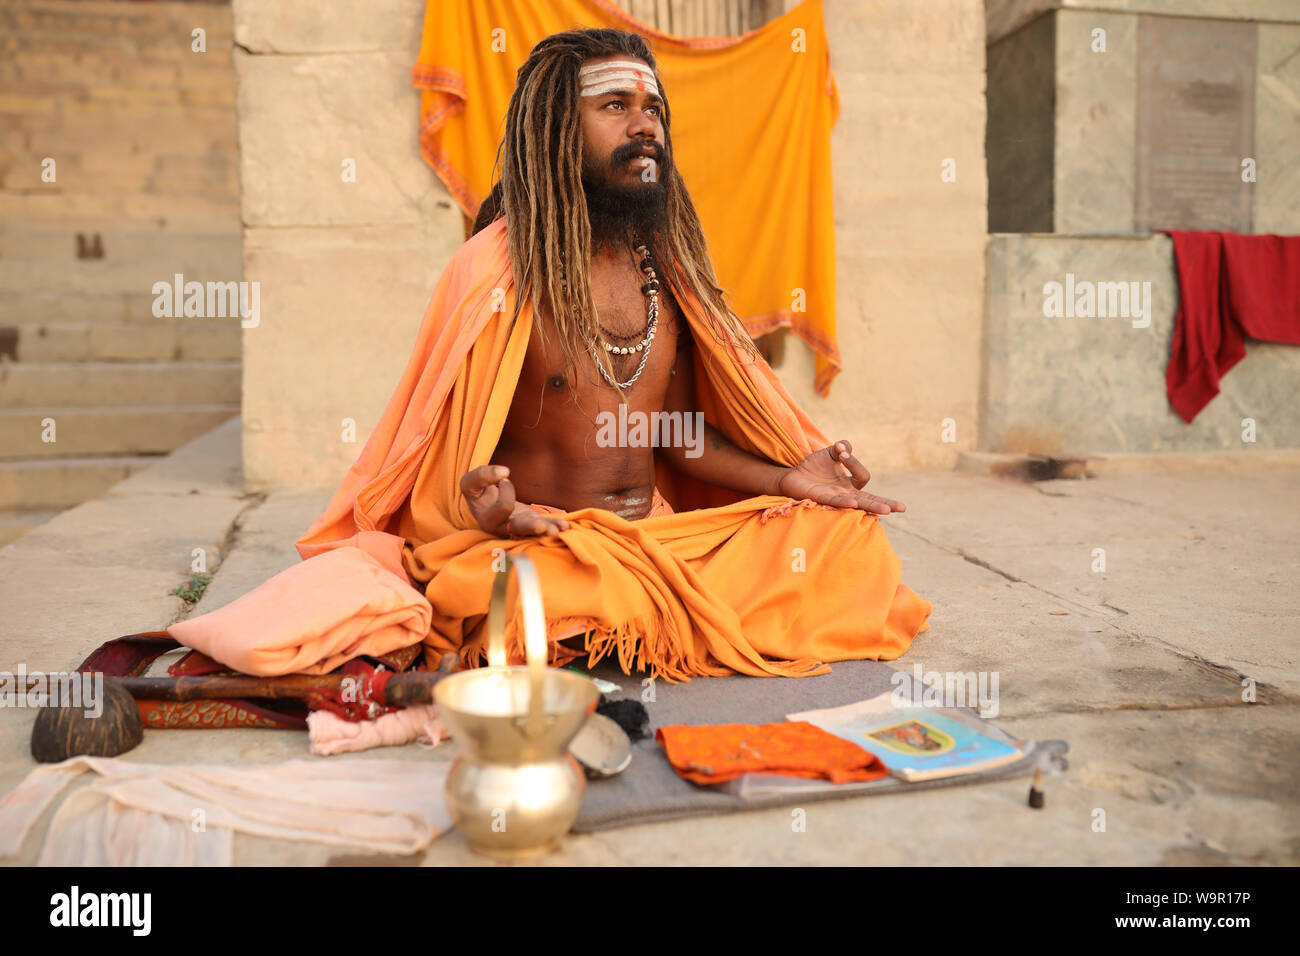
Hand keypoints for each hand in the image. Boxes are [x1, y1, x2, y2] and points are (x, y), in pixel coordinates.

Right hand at [459, 465, 569, 537]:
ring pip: (533, 531)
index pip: (500, 507)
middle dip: (530, 526)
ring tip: (557, 530)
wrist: (485, 504)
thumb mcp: (471, 483)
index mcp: (486, 519)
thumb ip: (482, 475)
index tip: (506, 474)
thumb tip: (505, 472)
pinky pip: (542, 527)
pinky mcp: (529, 524)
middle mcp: (503, 528)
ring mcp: (518, 528)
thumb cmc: (478, 492)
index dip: (506, 491)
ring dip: (545, 529)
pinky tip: (564, 526)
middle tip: (541, 525)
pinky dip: (553, 525)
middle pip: (517, 528)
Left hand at [777, 440, 904, 515]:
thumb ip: (841, 448)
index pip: (863, 476)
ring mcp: (836, 498)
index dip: (853, 462)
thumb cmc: (814, 467)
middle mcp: (847, 493)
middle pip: (871, 499)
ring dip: (872, 506)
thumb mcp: (830, 454)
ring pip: (858, 504)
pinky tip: (854, 504)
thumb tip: (844, 445)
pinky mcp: (822, 500)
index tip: (840, 450)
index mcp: (850, 484)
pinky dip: (845, 502)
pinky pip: (836, 502)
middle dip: (886, 503)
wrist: (793, 475)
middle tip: (902, 508)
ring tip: (886, 511)